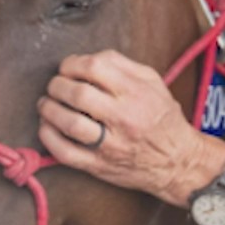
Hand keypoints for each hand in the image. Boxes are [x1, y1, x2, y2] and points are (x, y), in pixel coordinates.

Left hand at [37, 51, 224, 206]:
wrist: (178, 161)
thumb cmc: (163, 119)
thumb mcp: (153, 82)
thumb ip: (123, 65)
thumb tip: (88, 59)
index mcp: (136, 93)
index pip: (95, 67)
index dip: (72, 63)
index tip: (67, 67)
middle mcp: (124, 118)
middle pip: (77, 93)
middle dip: (57, 85)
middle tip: (55, 85)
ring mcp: (111, 145)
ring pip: (69, 123)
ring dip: (49, 109)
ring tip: (46, 104)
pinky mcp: (99, 166)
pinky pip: (65, 153)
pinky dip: (48, 138)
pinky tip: (46, 127)